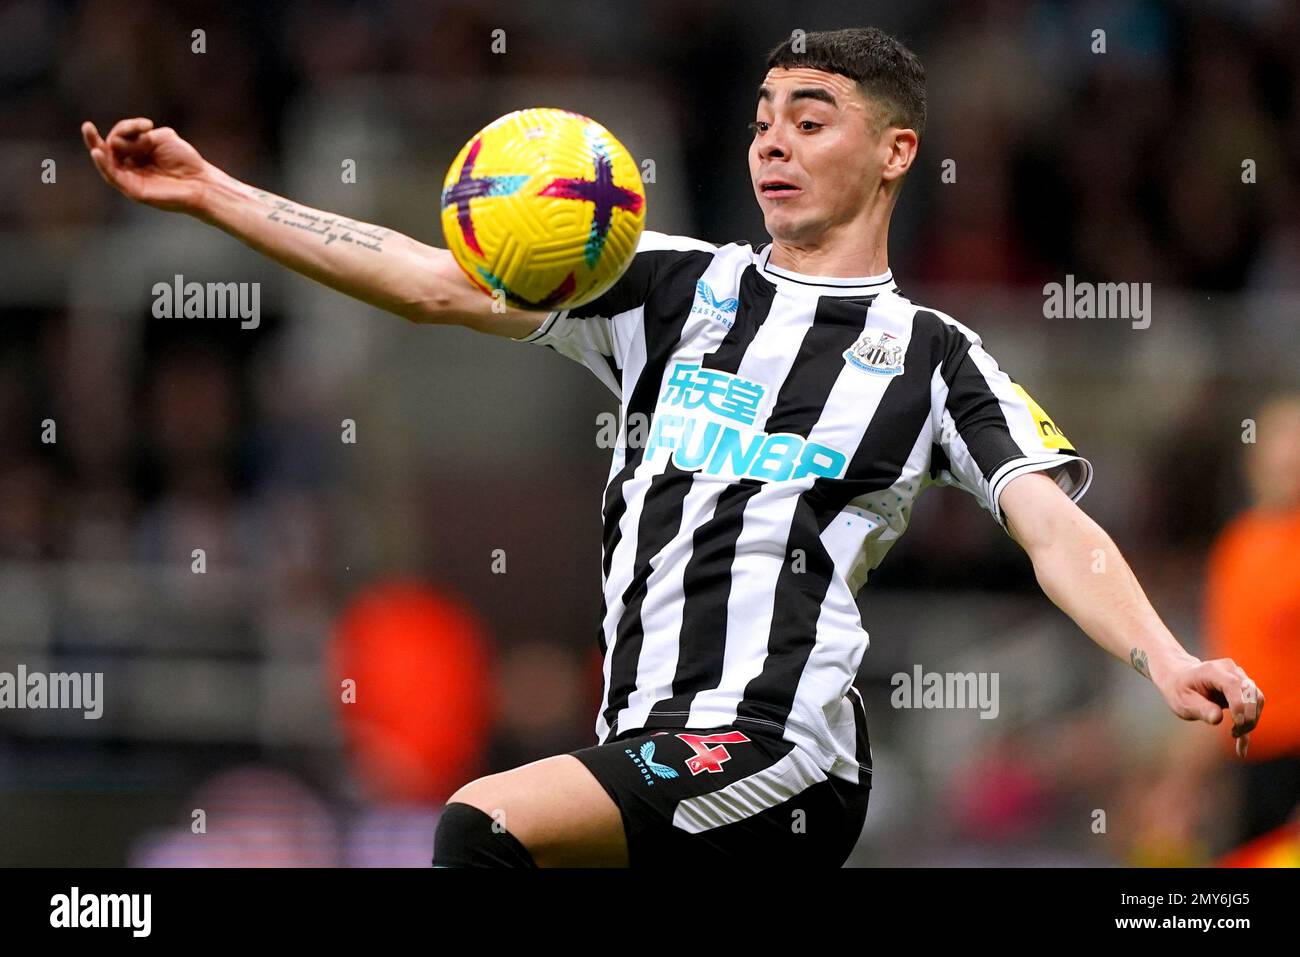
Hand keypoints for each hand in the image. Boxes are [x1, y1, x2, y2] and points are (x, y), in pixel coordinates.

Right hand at [81, 117, 212, 214]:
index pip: (121, 135)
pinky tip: (97, 153)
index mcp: (137, 151)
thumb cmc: (185, 160)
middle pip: (109, 147)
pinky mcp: (133, 190)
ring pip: (106, 161)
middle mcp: (130, 164)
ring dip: (95, 147)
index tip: (148, 125)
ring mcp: (130, 178)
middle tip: (86, 125)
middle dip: (99, 136)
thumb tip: (118, 141)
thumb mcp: (162, 138)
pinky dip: (103, 165)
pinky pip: (113, 177)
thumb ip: (140, 135)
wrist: (201, 182)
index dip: (129, 127)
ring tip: (88, 132)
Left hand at [1155, 656, 1264, 756]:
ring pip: (1257, 699)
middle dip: (1248, 716)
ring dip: (1251, 720)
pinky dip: (1249, 725)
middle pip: (1251, 693)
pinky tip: (1241, 749)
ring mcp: (1239, 677)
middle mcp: (1230, 670)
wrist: (1179, 678)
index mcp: (1212, 670)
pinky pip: (1255, 705)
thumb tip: (1217, 718)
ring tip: (1234, 734)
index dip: (1240, 705)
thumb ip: (1200, 708)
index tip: (1237, 724)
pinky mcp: (1243, 688)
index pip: (1234, 685)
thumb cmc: (1179, 689)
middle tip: (1234, 733)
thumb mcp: (1182, 700)